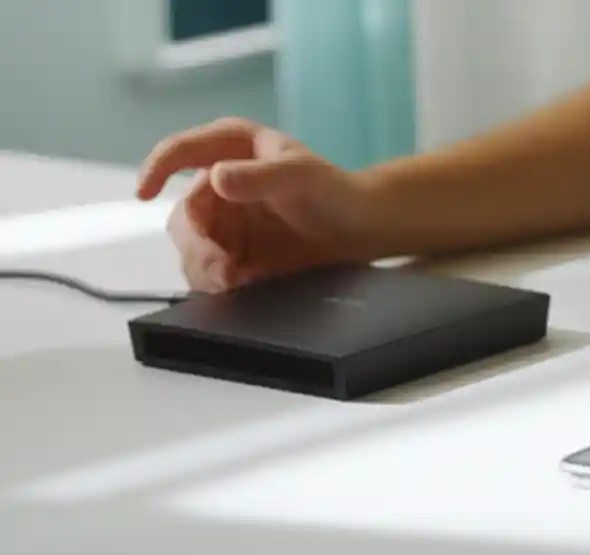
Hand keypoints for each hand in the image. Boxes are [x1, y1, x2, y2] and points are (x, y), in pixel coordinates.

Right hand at [136, 117, 373, 291]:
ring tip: (234, 280)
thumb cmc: (334, 190)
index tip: (143, 192)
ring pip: (190, 248)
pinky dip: (216, 282)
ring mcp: (224, 221)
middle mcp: (218, 183)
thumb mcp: (301, 176)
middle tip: (222, 266)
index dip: (155, 168)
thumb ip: (260, 176)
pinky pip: (207, 271)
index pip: (179, 151)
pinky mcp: (233, 253)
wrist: (360, 229)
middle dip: (197, 243)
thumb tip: (216, 178)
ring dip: (205, 267)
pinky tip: (240, 286)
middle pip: (183, 215)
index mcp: (228, 147)